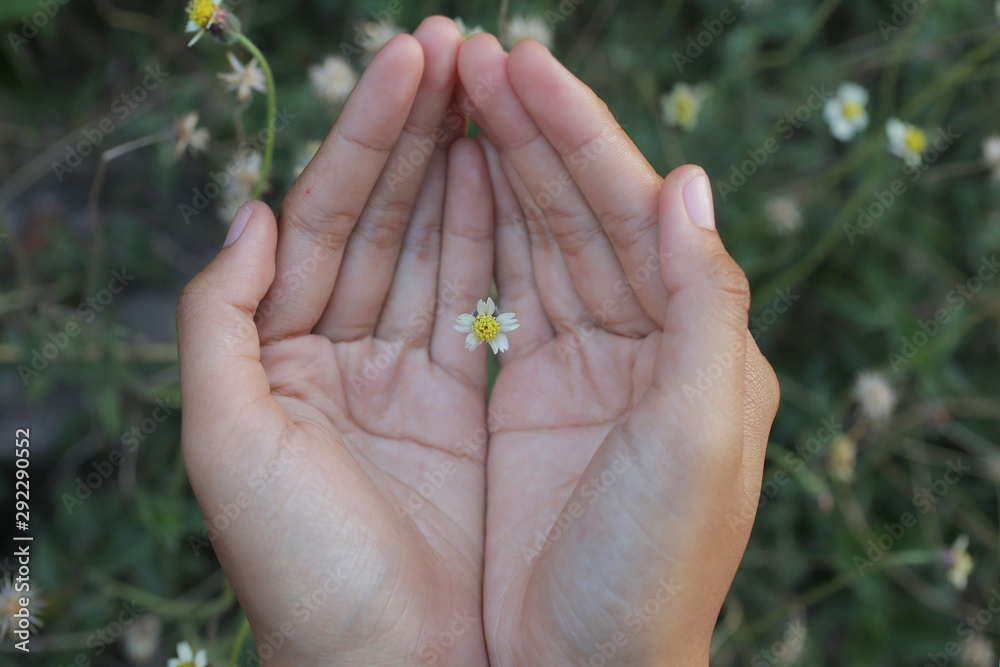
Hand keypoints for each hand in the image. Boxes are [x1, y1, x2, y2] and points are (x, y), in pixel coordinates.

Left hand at [177, 19, 492, 665]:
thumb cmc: (303, 571)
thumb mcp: (225, 444)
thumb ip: (217, 320)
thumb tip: (253, 212)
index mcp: (279, 356)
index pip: (325, 219)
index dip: (363, 138)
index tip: (408, 61)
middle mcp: (340, 354)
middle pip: (382, 218)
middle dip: (416, 132)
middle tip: (459, 49)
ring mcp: (406, 375)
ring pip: (432, 246)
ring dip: (457, 167)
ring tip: (490, 89)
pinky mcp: (465, 404)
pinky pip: (477, 300)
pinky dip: (490, 236)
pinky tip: (503, 174)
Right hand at [456, 35, 779, 665]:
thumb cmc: (651, 569)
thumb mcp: (701, 436)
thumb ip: (703, 304)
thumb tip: (690, 181)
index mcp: (692, 342)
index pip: (630, 208)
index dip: (577, 132)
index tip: (519, 62)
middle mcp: (641, 340)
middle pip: (577, 208)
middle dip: (527, 128)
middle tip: (467, 54)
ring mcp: (578, 363)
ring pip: (533, 238)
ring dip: (496, 164)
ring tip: (449, 92)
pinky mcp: (522, 395)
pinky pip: (496, 291)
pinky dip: (472, 233)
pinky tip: (450, 181)